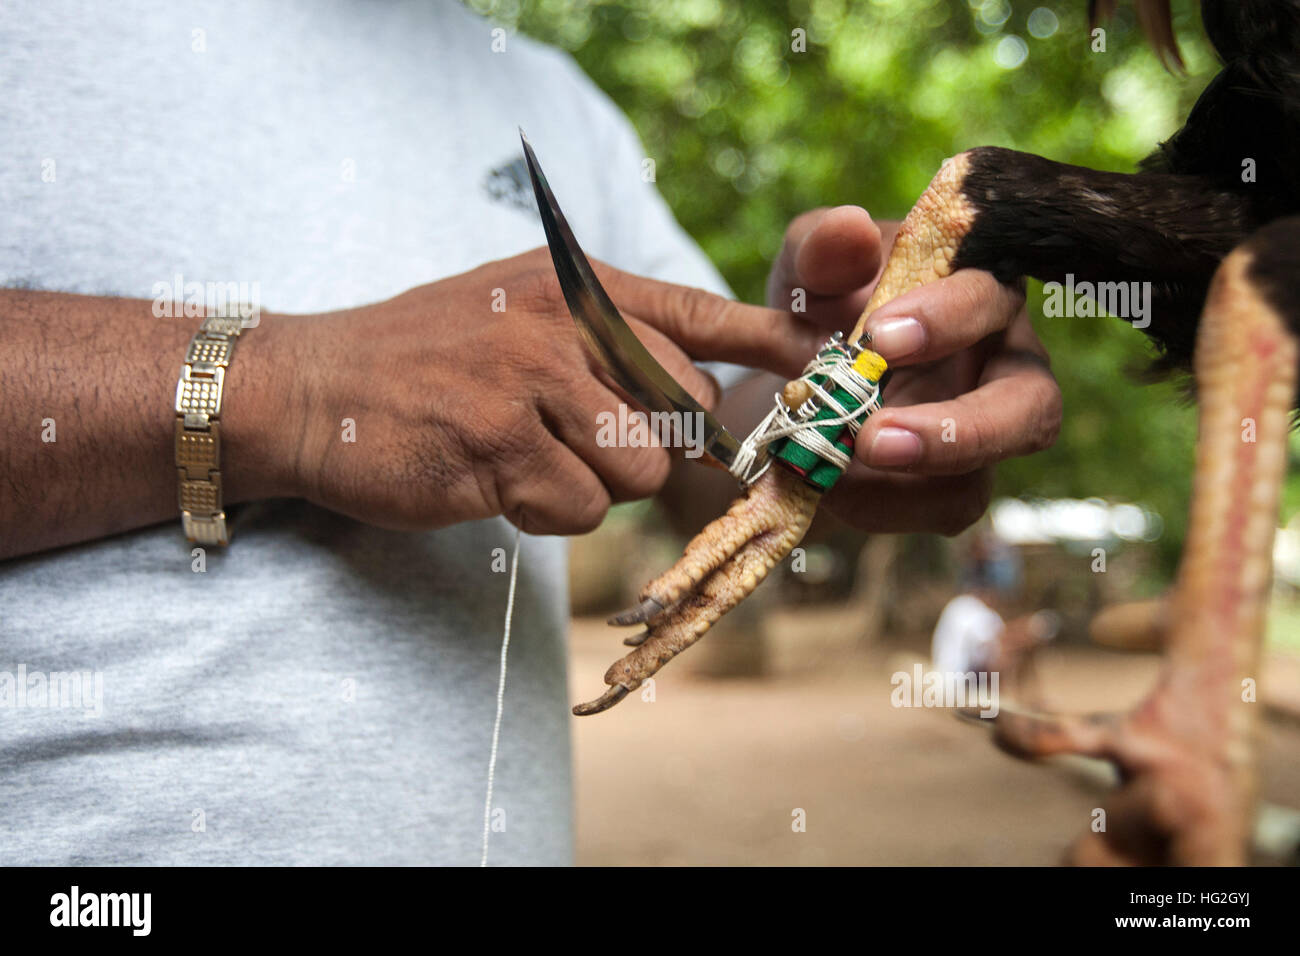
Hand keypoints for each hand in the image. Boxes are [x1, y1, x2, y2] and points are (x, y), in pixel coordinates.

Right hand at [284, 249, 822, 535]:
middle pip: (683, 411)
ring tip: (523, 457)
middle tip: (578, 442)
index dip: (768, 347)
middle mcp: (563, 322)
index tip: (821, 369)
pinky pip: (579, 507)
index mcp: (574, 285)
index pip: (696, 314)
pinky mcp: (500, 444)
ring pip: (638, 470)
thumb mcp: (516, 314)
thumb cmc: (423, 360)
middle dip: (650, 446)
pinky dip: (543, 511)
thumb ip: (603, 341)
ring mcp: (531, 380)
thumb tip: (696, 399)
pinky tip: (490, 479)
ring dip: (591, 484)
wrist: (307, 388)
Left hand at [767, 206, 1060, 534]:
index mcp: (976, 294)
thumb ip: (821, 248)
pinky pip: (947, 505)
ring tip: (842, 471)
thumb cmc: (823, 307)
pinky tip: (832, 492)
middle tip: (877, 437)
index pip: (990, 299)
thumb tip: (850, 227)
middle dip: (961, 427)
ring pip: (990, 471)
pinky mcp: (958, 485)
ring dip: (920, 476)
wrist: (796, 381)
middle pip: (1031, 403)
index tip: (881, 335)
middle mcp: (1003, 364)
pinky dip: (887, 505)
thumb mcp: (807, 273)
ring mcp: (988, 432)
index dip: (947, 317)